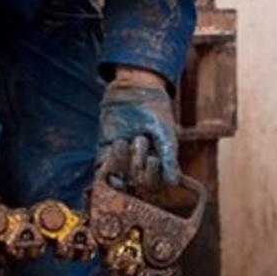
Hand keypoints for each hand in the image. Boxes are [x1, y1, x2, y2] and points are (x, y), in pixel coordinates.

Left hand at [97, 68, 178, 189]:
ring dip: (122, 161)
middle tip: (140, 139)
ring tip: (125, 140)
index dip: (152, 174)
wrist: (135, 92)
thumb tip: (173, 182)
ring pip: (119, 178)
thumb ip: (169, 158)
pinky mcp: (105, 152)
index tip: (154, 157)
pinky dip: (108, 163)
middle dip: (137, 162)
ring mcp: (121, 161)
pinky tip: (116, 145)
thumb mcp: (165, 134)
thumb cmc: (155, 114)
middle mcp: (139, 166)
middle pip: (136, 181)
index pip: (153, 183)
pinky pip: (103, 170)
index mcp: (157, 165)